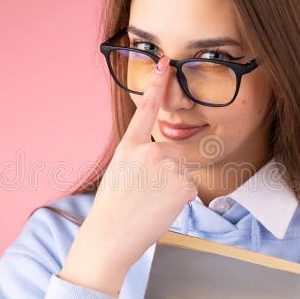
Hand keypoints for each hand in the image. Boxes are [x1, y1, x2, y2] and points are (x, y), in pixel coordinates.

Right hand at [61, 55, 196, 296]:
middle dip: (167, 171)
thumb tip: (164, 159)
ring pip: (182, 172)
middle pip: (173, 153)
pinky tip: (160, 208)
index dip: (157, 84)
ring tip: (150, 202)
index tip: (166, 62)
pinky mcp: (183, 185)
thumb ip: (140, 157)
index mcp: (129, 146)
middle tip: (145, 193)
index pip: (145, 108)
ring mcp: (168, 167)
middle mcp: (150, 150)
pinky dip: (178, 200)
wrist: (111, 236)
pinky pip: (188, 189)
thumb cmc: (111, 209)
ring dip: (172, 187)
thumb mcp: (119, 172)